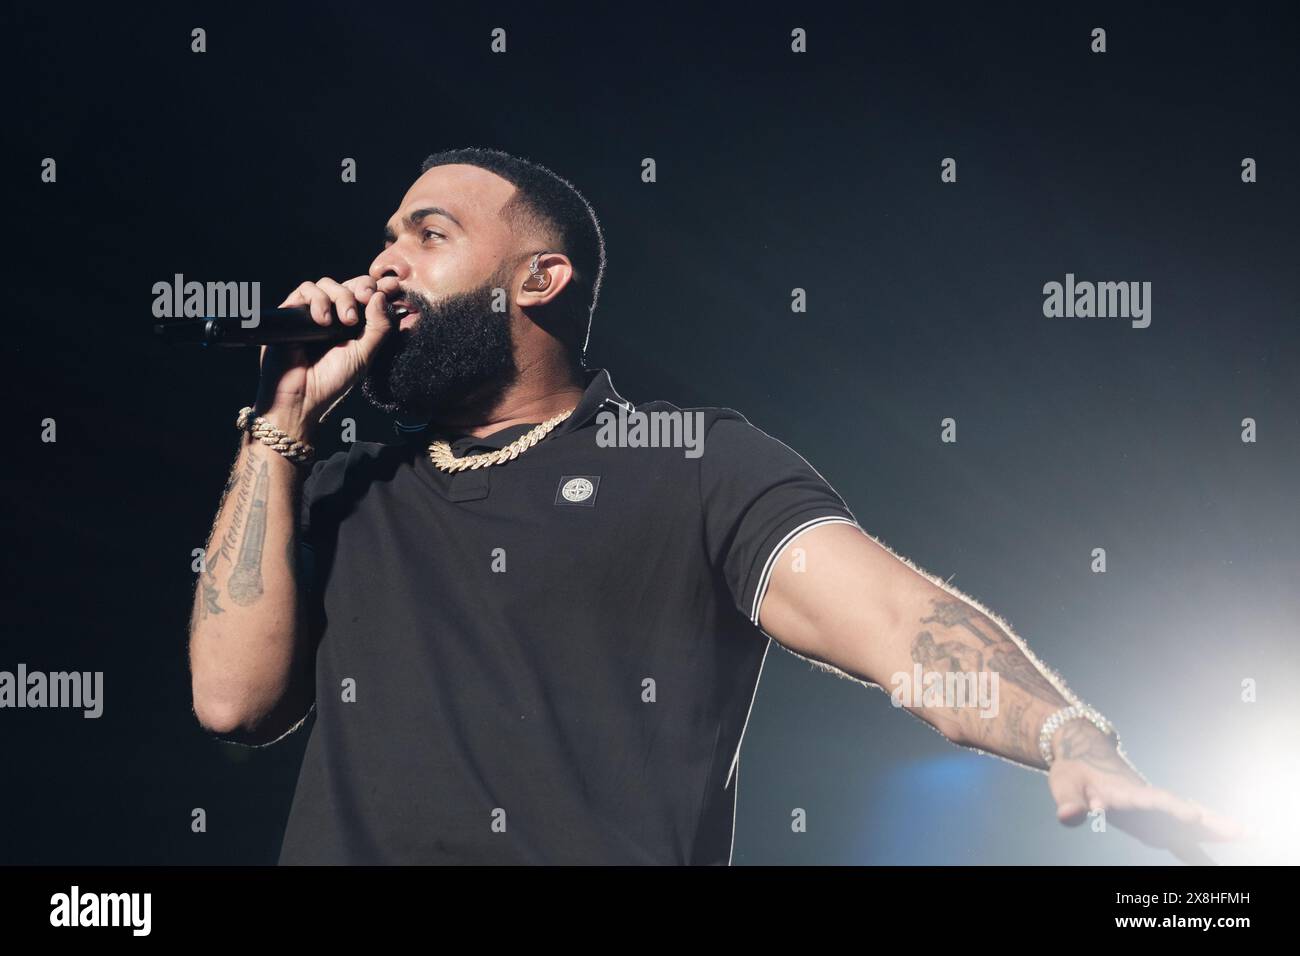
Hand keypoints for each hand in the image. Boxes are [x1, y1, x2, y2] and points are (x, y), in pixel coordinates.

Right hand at [254, 274, 399, 438]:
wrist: (301, 397)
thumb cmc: (331, 381)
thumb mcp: (364, 355)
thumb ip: (378, 328)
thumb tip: (381, 296)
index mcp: (353, 325)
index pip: (367, 296)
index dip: (379, 288)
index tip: (391, 287)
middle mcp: (333, 315)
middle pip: (349, 284)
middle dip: (362, 287)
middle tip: (366, 299)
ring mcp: (312, 313)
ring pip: (327, 284)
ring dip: (341, 296)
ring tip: (345, 321)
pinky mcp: (291, 312)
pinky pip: (305, 291)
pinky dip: (318, 300)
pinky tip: (322, 321)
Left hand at [1048, 720, 1245, 863]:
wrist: (1085, 754)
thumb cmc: (1074, 770)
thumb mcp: (1063, 783)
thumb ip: (1067, 801)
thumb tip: (1068, 817)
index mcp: (1123, 792)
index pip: (1149, 801)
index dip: (1170, 808)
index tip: (1191, 815)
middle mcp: (1145, 800)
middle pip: (1180, 809)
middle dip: (1209, 820)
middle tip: (1241, 830)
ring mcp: (1154, 811)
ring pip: (1189, 819)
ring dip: (1217, 827)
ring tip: (1250, 833)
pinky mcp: (1157, 819)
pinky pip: (1183, 831)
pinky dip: (1206, 838)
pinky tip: (1229, 848)